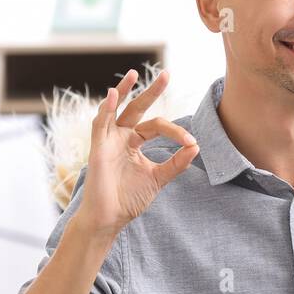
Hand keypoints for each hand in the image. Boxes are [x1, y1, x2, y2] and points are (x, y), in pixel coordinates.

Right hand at [77, 69, 199, 235]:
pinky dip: (106, 109)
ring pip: (115, 110)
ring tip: (133, 74)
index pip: (157, 126)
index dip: (176, 132)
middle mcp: (120, 138)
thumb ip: (176, 163)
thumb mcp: (159, 178)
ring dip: (124, 91)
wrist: (109, 219)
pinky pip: (100, 124)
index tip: (191, 143)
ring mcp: (107, 141)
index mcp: (134, 143)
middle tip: (167, 74)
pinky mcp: (97, 148)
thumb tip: (196, 146)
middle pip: (137, 108)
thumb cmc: (129, 199)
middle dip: (151, 91)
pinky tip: (113, 95)